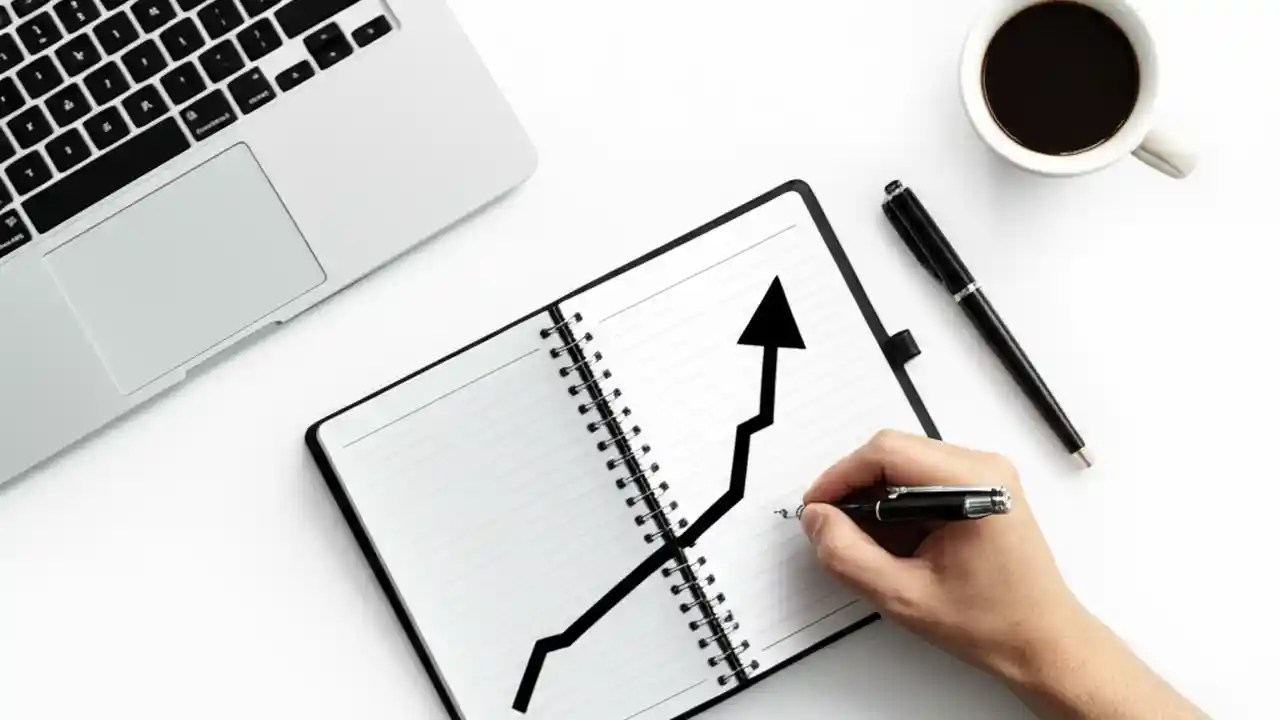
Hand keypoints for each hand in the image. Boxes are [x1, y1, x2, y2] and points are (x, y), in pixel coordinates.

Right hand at [800, 430, 1084, 680]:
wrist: (1043, 641)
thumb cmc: (993, 623)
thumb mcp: (905, 597)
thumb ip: (849, 555)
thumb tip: (818, 520)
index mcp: (974, 483)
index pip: (887, 452)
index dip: (841, 476)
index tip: (817, 507)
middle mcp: (984, 468)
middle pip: (894, 452)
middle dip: (856, 488)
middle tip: (833, 528)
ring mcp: (986, 476)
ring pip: (905, 465)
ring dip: (876, 499)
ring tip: (867, 544)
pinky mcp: (982, 489)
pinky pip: (923, 480)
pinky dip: (897, 505)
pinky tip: (895, 543)